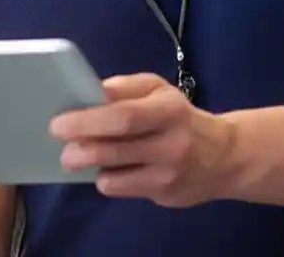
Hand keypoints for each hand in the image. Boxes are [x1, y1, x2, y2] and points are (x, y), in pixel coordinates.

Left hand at [49, 73, 238, 207]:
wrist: (225, 157)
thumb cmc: (179, 117)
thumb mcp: (158, 90)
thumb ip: (124, 88)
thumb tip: (89, 92)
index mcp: (168, 109)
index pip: (123, 116)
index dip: (86, 121)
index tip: (59, 123)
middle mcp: (172, 143)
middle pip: (114, 149)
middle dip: (80, 149)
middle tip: (62, 148)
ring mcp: (169, 173)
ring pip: (114, 175)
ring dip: (88, 167)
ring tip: (77, 158)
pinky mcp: (165, 196)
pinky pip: (122, 190)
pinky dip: (107, 180)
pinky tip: (109, 170)